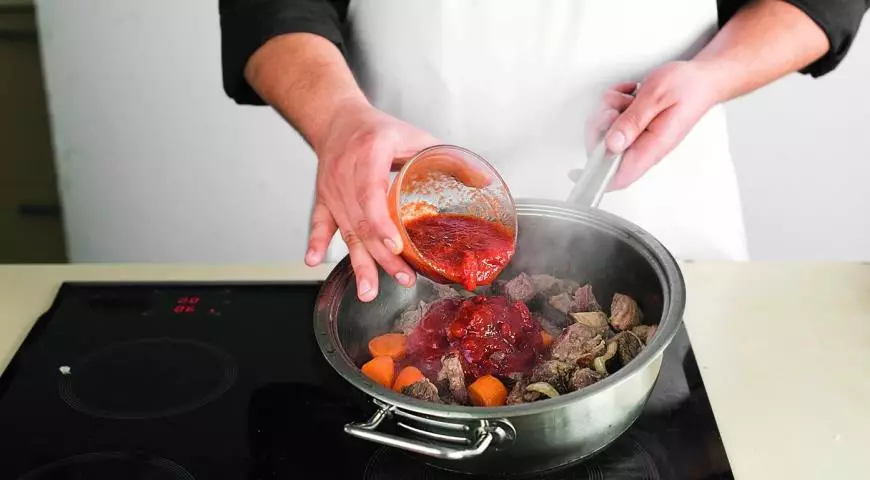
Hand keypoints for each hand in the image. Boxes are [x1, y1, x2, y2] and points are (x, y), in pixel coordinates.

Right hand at [305, 101, 438, 301]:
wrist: (337, 119)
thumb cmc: (379, 129)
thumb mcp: (414, 135)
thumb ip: (447, 157)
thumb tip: (483, 180)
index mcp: (370, 152)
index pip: (371, 191)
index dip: (381, 222)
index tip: (396, 246)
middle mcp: (346, 171)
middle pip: (362, 220)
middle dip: (382, 255)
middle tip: (404, 278)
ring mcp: (332, 187)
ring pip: (345, 229)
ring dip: (360, 261)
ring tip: (369, 291)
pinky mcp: (323, 197)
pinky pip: (319, 222)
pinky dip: (317, 242)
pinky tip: (315, 261)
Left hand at [584, 61, 723, 190]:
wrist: (704, 78)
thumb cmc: (687, 86)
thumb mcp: (656, 96)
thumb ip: (633, 121)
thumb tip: (612, 144)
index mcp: (652, 147)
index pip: (620, 177)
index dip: (596, 179)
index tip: (576, 173)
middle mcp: (644, 148)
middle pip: (604, 151)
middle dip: (599, 127)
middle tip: (614, 108)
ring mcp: (640, 139)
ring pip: (605, 134)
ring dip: (607, 111)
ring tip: (626, 98)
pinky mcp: (636, 129)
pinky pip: (613, 122)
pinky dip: (613, 105)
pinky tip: (628, 96)